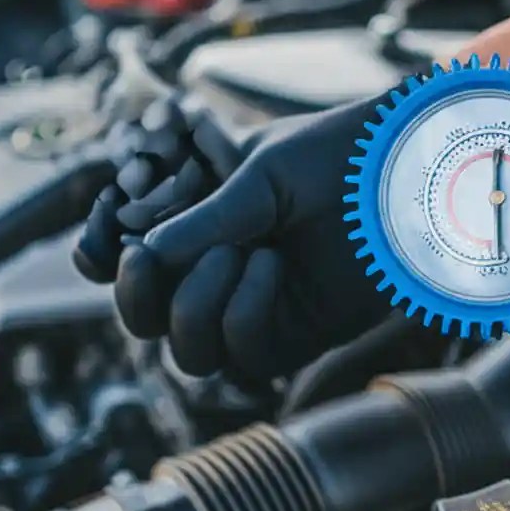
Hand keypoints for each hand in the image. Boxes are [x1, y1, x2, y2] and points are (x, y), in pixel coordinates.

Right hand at [83, 94, 393, 379]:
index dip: (102, 259)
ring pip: (189, 352)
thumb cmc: (336, 156)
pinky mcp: (296, 337)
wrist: (407, 175)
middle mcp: (217, 271)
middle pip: (145, 319)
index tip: (104, 240)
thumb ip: (203, 218)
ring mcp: (255, 309)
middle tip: (144, 259)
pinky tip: (269, 264)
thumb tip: (141, 255)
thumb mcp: (259, 176)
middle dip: (136, 296)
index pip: (125, 260)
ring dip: (194, 305)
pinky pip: (243, 354)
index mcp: (199, 222)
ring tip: (238, 250)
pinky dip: (242, 313)